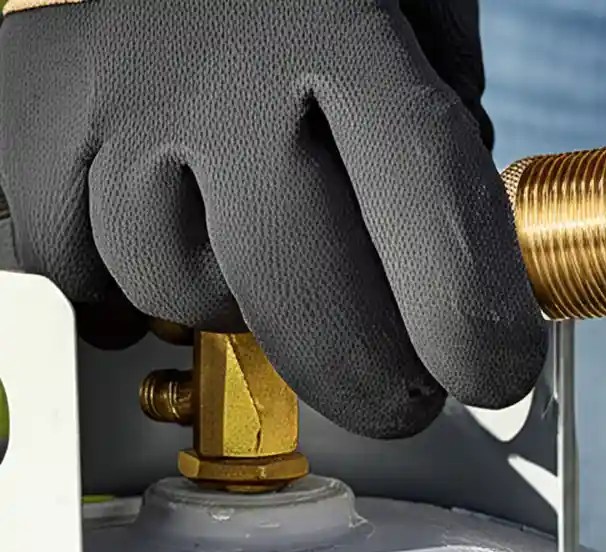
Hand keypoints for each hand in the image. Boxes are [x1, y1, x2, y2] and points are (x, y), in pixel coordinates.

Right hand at [0, 0, 544, 437]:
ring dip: (242, 307)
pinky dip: (125, 286)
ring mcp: (118, 95)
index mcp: (341, 26)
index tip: (492, 370)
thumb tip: (461, 235)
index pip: (429, 216)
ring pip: (177, 287)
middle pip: (298, 291)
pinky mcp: (37, 115)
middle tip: (402, 393)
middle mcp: (219, 66)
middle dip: (365, 377)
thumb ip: (446, 106)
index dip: (468, 326)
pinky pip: (72, 262)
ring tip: (277, 264)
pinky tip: (182, 253)